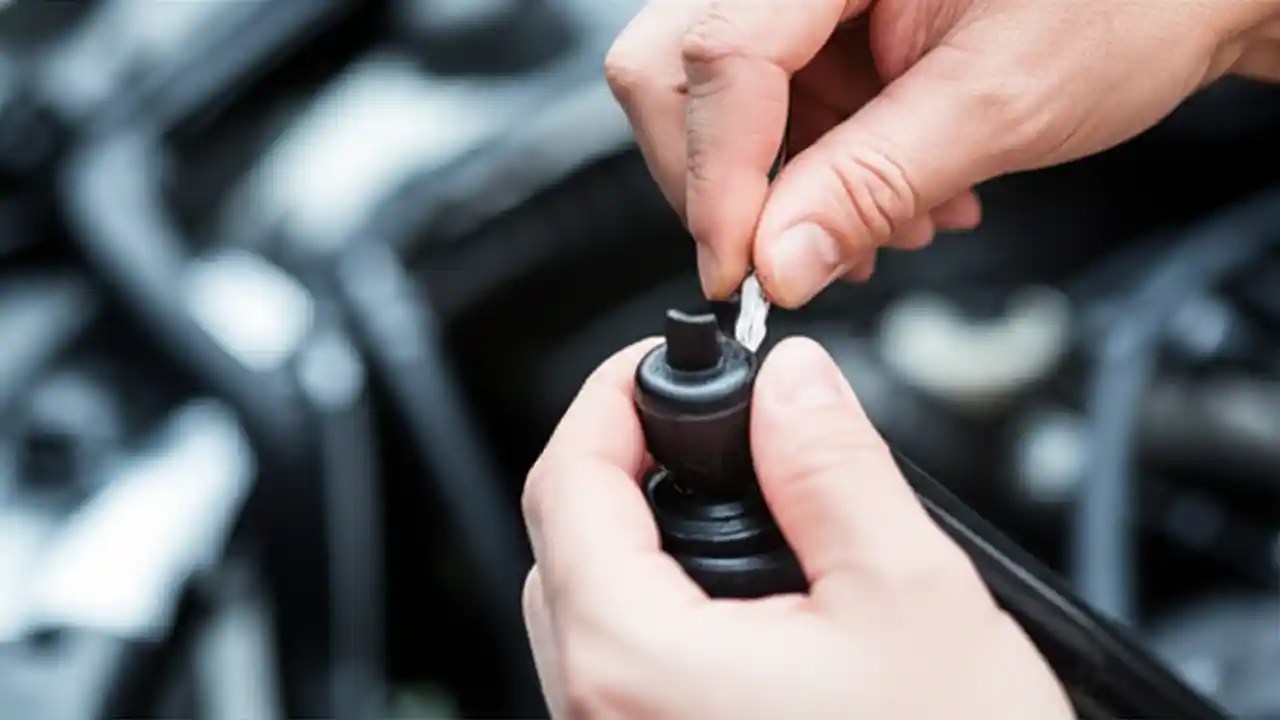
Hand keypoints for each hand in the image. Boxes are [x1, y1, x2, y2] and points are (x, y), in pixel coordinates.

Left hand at [521, 337, 1071, 717]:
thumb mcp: (907, 597)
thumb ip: (832, 467)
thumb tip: (792, 385)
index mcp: (636, 662)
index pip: (566, 484)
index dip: (606, 401)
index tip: (655, 369)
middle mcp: (602, 717)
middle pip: (563, 544)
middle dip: (620, 463)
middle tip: (696, 426)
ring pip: (589, 609)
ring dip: (638, 538)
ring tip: (727, 502)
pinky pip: (621, 669)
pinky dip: (657, 608)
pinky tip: (736, 599)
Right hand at [605, 0, 1279, 305]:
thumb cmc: (1128, 1)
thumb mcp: (994, 106)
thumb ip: (867, 185)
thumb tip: (775, 264)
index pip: (721, 58)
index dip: (718, 179)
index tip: (740, 272)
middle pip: (680, 69)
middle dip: (729, 184)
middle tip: (792, 256)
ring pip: (715, 97)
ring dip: (782, 189)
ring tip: (886, 224)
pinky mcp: (820, 20)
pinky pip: (770, 104)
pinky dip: (813, 169)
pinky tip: (886, 194)